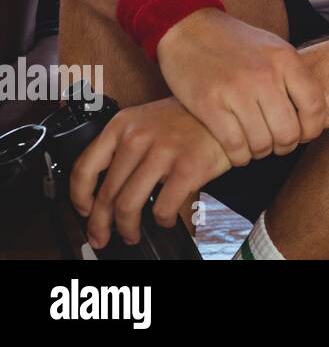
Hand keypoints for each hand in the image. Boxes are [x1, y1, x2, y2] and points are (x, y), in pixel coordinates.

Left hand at [69, 97, 231, 248]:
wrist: (229, 111)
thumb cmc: (190, 118)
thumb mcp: (148, 120)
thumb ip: (124, 146)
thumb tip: (105, 187)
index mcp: (123, 124)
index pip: (85, 167)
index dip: (79, 197)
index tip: (84, 210)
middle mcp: (138, 137)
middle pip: (107, 193)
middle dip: (100, 224)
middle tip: (101, 236)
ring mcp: (163, 152)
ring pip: (128, 205)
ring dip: (127, 229)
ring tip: (131, 234)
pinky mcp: (188, 168)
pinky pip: (162, 208)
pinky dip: (161, 221)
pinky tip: (164, 220)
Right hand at [155, 8, 325, 165]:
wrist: (189, 28)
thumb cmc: (236, 42)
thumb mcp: (274, 48)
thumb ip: (294, 75)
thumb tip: (313, 113)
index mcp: (285, 59)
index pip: (315, 106)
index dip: (312, 129)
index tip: (304, 134)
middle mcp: (264, 75)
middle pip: (288, 132)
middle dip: (285, 145)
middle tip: (277, 143)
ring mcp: (236, 91)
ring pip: (262, 144)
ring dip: (261, 152)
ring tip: (256, 145)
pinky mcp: (209, 105)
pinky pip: (234, 146)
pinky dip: (239, 156)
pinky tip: (238, 149)